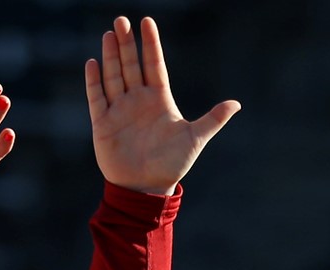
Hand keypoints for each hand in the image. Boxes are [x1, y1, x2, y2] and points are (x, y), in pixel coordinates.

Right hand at [85, 16, 239, 194]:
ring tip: (109, 34)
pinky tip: (93, 63)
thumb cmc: (172, 165)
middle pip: (131, 65)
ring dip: (110, 56)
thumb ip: (213, 119)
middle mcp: (138, 101)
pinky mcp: (103, 124)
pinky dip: (94, 81)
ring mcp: (120, 111)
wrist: (147, 189)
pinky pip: (97, 98)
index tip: (147, 22)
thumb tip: (236, 104)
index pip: (154, 65)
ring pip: (114, 77)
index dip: (151, 44)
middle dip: (127, 43)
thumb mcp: (195, 139)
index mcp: (160, 100)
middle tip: (122, 20)